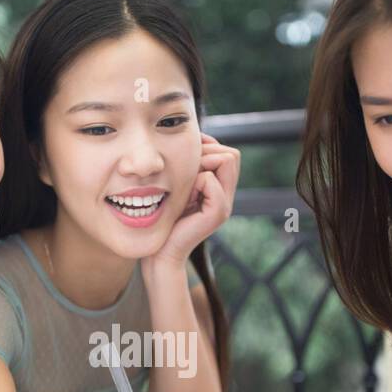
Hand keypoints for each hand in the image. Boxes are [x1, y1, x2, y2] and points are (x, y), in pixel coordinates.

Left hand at [146, 133, 239, 271]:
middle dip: (206, 154)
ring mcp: (225, 205)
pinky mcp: (218, 213)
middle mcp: (226, 195)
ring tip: (185, 185)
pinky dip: (195, 182)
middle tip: (185, 172)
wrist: (160, 252)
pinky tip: (184, 197)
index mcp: (218, 189)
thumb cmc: (163, 219)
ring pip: (227, 160)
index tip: (185, 159)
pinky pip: (210, 180)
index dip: (208, 147)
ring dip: (202, 165)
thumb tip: (193, 139)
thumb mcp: (177, 186)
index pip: (227, 153)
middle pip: (231, 154)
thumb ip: (189, 168)